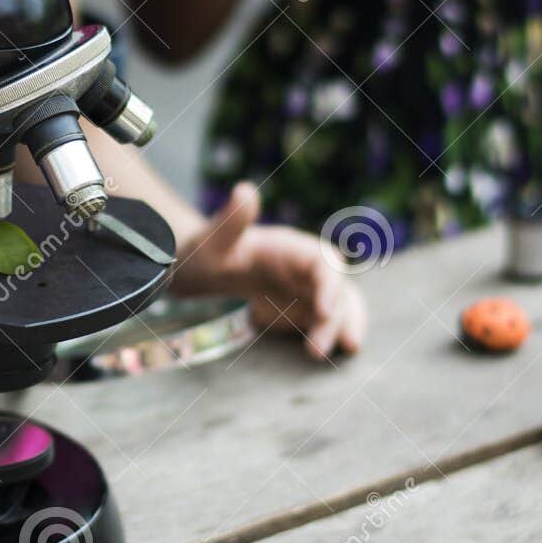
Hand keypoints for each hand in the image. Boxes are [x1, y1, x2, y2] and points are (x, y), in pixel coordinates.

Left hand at [171, 183, 365, 360]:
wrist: (202, 268)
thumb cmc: (207, 251)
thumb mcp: (213, 238)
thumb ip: (231, 219)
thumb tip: (244, 189)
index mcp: (289, 246)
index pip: (323, 261)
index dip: (330, 284)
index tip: (324, 311)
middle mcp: (305, 266)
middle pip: (335, 289)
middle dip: (334, 318)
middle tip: (316, 350)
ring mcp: (307, 288)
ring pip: (339, 306)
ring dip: (339, 328)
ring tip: (328, 353)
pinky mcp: (303, 307)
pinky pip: (327, 321)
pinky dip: (332, 334)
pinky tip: (318, 352)